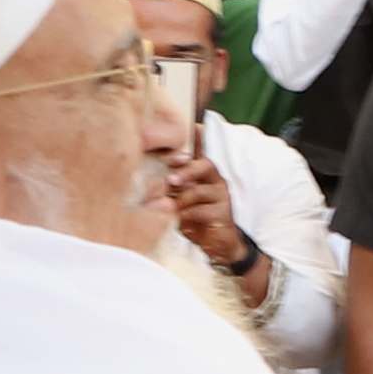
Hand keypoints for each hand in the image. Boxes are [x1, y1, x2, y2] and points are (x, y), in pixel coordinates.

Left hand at [167, 135, 248, 263]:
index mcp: (204, 173)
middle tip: (171, 179)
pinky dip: (187, 215)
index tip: (193, 126)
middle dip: (186, 169)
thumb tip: (148, 179)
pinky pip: (202, 210)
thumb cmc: (194, 219)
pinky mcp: (224, 213)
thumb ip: (172, 188)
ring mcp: (221, 196)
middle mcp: (215, 180)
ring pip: (200, 189)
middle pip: (205, 165)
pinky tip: (180, 221)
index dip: (198, 137)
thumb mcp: (180, 200)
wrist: (217, 246)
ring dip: (182, 198)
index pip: (202, 150)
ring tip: (170, 206)